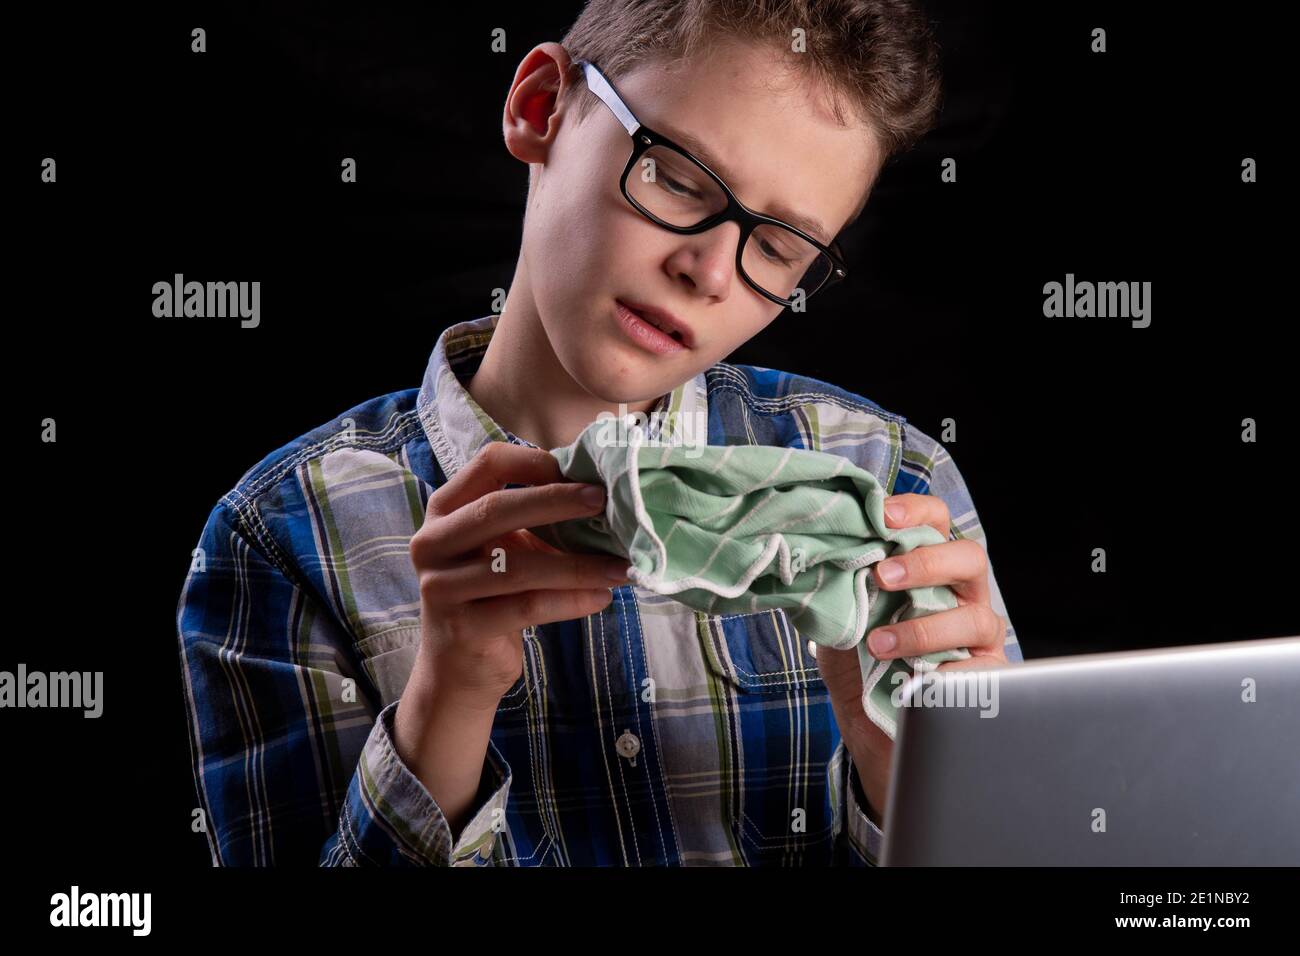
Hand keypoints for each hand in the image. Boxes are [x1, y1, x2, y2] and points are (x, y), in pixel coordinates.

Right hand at [406, 441, 632, 712]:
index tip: (579, 472)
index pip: (487, 464)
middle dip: (556, 501)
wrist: (459, 669)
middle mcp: (432, 543)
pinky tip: (601, 597)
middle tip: (603, 502)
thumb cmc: (492, 595)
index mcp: (445, 511)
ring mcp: (441, 587)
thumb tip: (599, 491)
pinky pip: (527, 606)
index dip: (535, 462)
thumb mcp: (504, 547)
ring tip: (620, 566)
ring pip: (518, 566)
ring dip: (578, 564)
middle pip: (495, 508)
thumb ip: (534, 518)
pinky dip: (571, 600)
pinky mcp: (463, 628)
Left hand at [815, 492, 1010, 823]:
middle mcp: (961, 596)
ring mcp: (978, 639)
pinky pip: (979, 672)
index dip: (916, 511)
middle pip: (970, 557)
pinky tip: (915, 683)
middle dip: (926, 563)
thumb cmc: (860, 666)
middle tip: (881, 577)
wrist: (873, 729)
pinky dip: (945, 675)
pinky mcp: (988, 681)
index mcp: (928, 570)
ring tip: (878, 645)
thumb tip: (813, 559)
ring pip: (976, 617)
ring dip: (924, 629)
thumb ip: (836, 589)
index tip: (882, 516)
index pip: (935, 522)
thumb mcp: (839, 621)